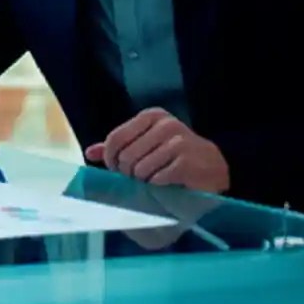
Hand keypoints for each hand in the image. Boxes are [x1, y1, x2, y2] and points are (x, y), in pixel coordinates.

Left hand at [85, 108, 229, 192]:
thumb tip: (90, 152)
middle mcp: (165, 124)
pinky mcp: (187, 162)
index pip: (115, 139)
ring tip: (155, 180)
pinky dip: (158, 186)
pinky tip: (168, 184)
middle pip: (125, 156)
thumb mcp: (145, 145)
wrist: (213, 168)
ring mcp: (179, 142)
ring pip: (140, 169)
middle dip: (128, 173)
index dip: (111, 159)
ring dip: (144, 181)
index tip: (118, 170)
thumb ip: (118, 147)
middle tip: (140, 178)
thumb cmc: (174, 157)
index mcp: (151, 116)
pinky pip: (157, 179)